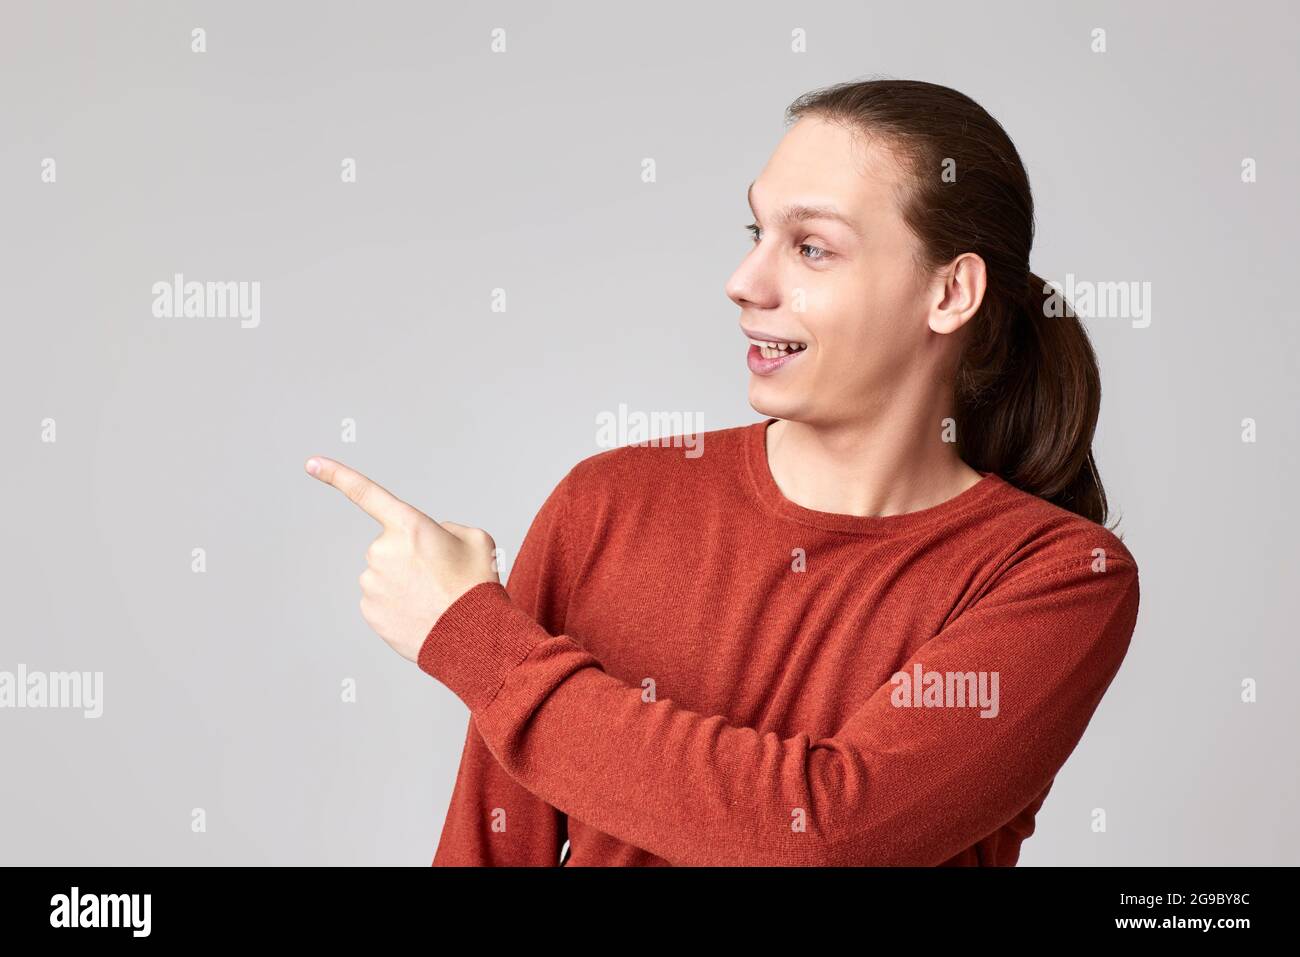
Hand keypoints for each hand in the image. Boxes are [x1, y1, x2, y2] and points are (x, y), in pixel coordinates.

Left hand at [304, 456, 499, 662]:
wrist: (470, 637)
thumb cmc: (476, 586)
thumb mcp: (477, 540)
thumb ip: (448, 529)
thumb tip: (431, 538)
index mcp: (409, 526)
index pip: (367, 493)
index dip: (337, 475)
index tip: (311, 463)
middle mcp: (383, 550)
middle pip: (389, 546)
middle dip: (408, 556)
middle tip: (438, 576)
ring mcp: (372, 582)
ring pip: (383, 574)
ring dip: (403, 582)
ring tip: (433, 599)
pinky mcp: (369, 610)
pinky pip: (379, 600)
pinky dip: (397, 605)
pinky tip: (420, 614)